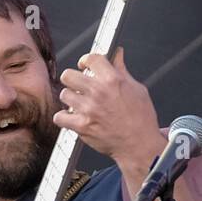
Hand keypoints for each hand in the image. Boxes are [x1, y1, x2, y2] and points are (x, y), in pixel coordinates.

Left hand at [53, 47, 163, 170]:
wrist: (140, 145)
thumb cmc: (141, 119)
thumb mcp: (138, 89)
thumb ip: (123, 71)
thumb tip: (118, 54)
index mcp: (112, 80)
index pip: (90, 58)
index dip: (86, 60)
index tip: (85, 65)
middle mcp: (98, 92)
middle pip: (68, 75)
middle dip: (73, 79)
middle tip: (79, 86)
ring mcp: (89, 109)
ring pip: (64, 95)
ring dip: (71, 99)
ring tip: (80, 105)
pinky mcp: (82, 126)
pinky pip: (60, 117)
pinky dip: (64, 118)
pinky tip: (73, 118)